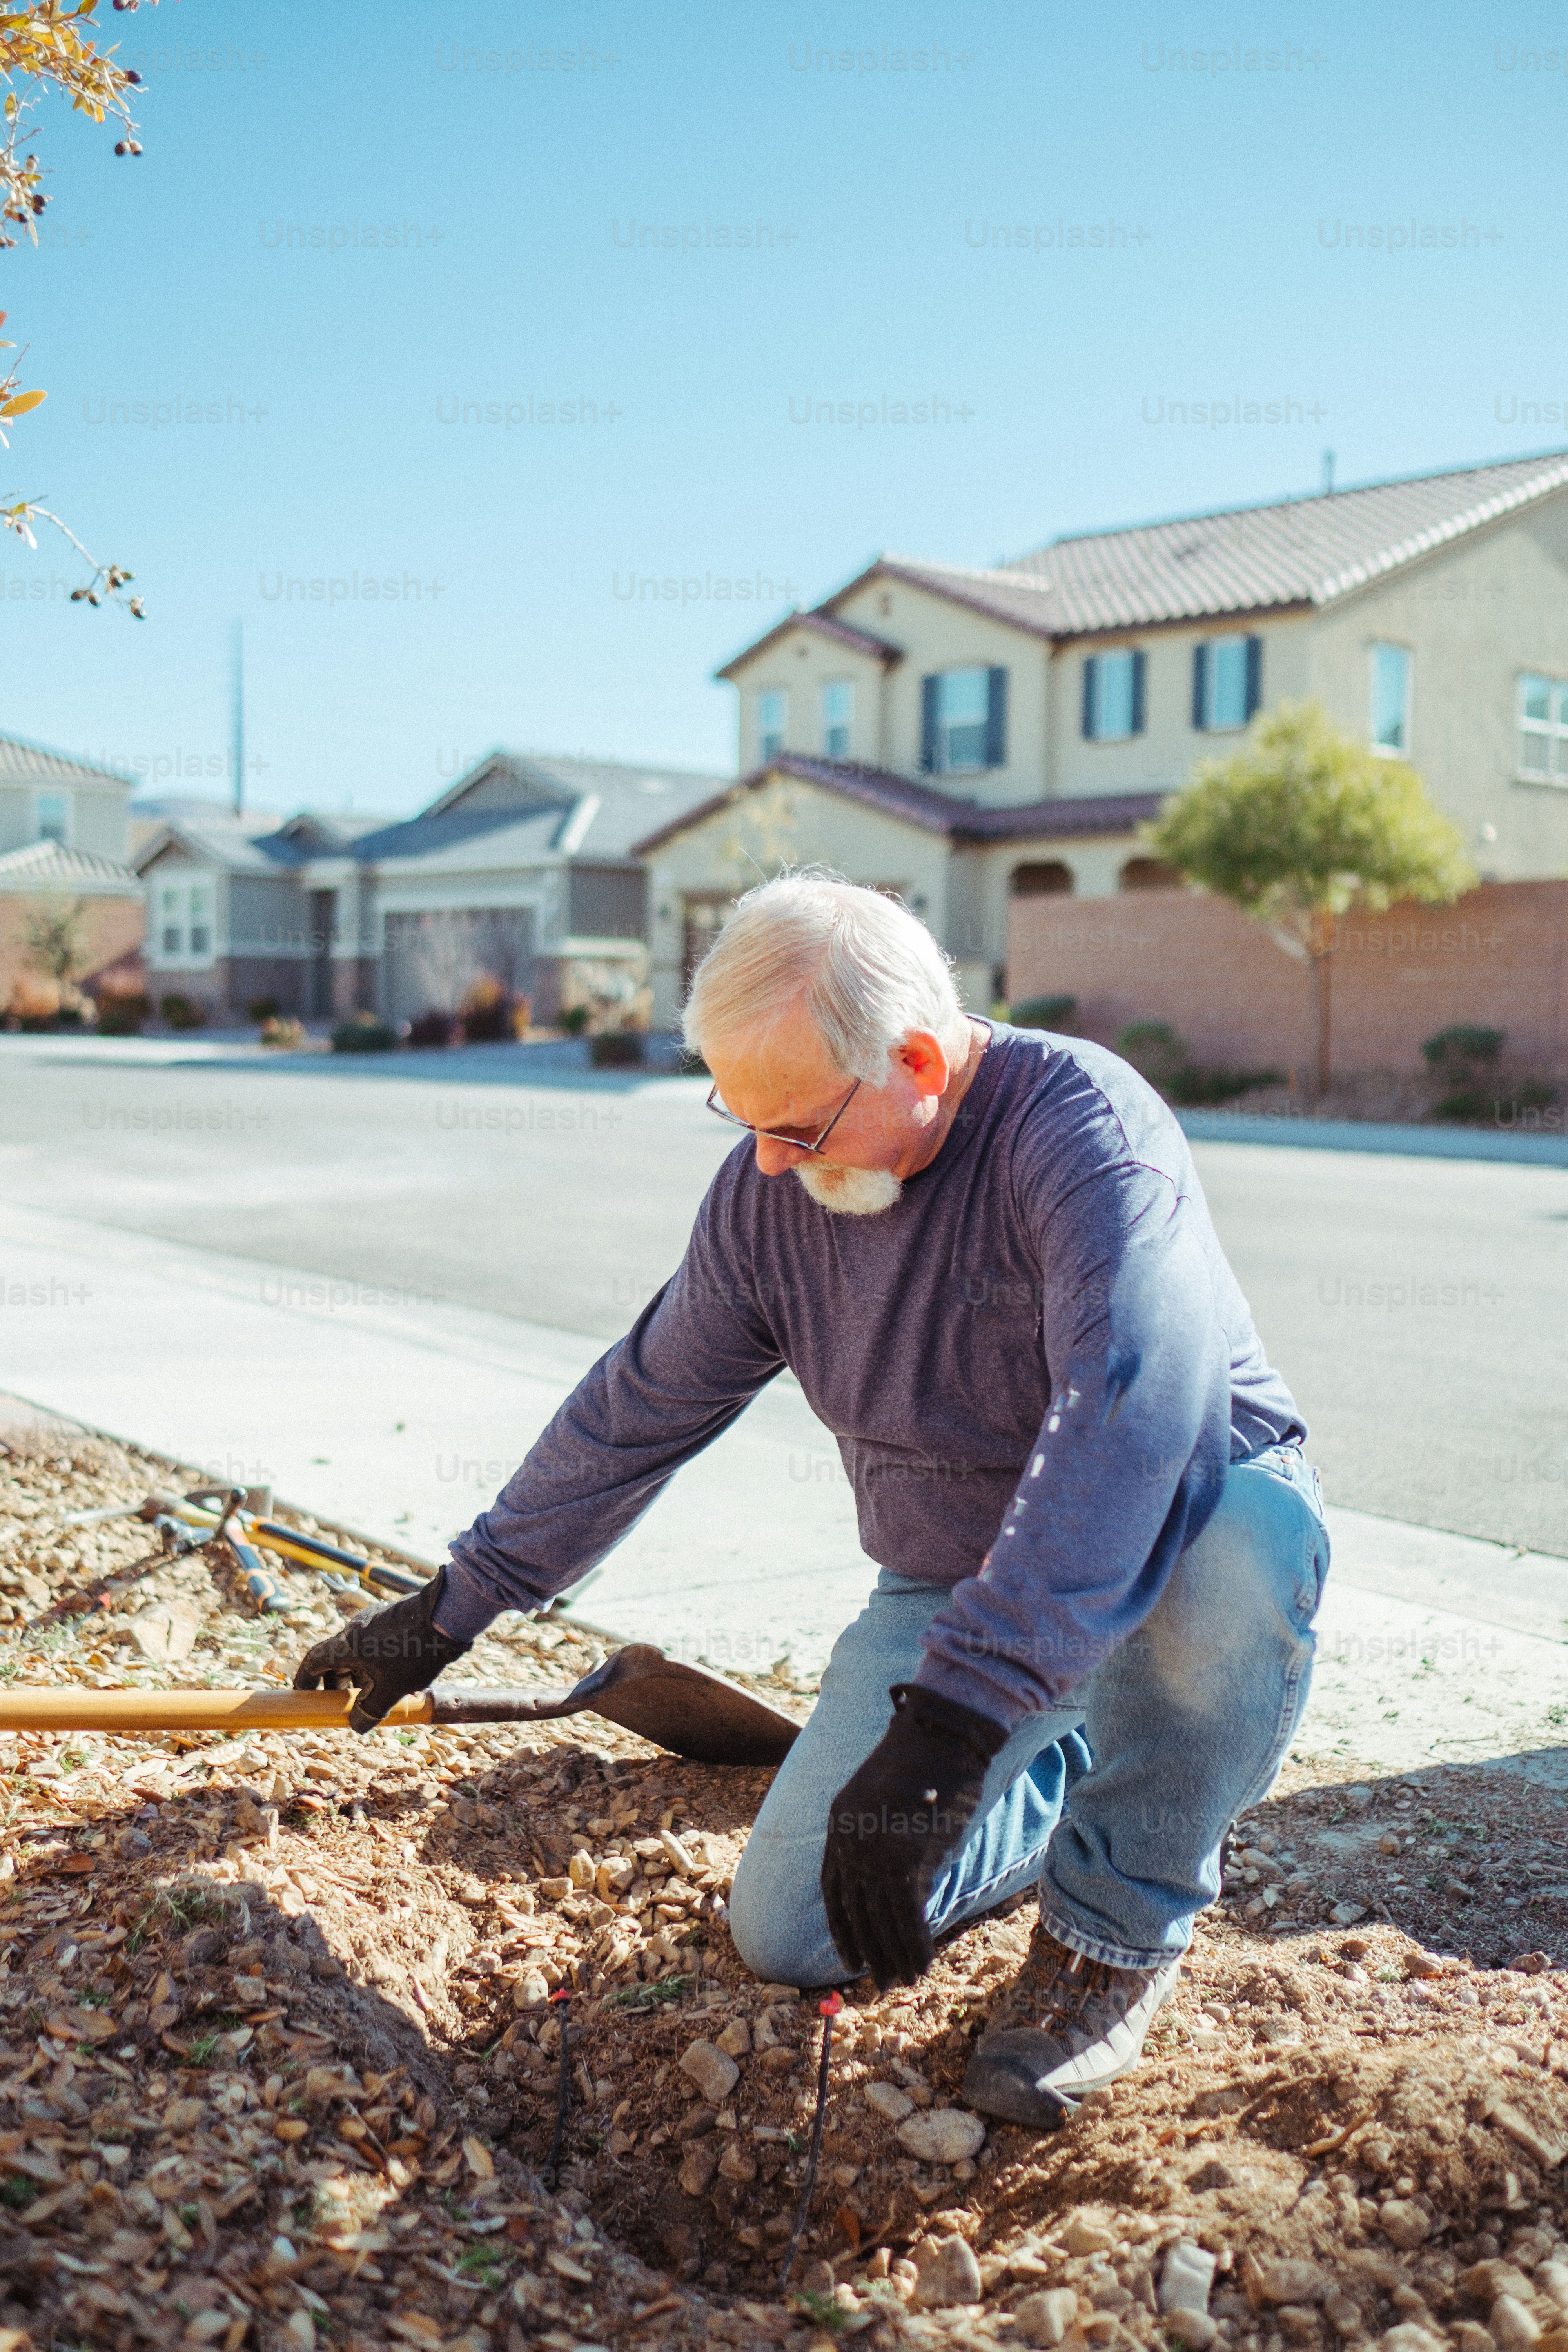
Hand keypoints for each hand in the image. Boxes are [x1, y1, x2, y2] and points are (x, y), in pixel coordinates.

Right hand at [293, 1567, 471, 1732]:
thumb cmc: (416, 1653)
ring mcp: (374, 1619)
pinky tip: (397, 1680)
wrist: (448, 1615)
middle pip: (335, 1657)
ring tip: (377, 1696)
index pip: (314, 1660)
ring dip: (360, 1675)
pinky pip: (374, 1644)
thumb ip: (369, 1710)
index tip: (303, 1694)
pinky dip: (375, 1663)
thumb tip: (357, 1725)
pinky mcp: (392, 1617)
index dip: (305, 1679)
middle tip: (346, 1703)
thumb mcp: (391, 1690)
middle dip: (337, 1682)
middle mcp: (356, 1627)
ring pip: (357, 1652)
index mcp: (347, 1643)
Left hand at [821, 1684, 1006, 1989]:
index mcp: (839, 1822)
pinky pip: (907, 1917)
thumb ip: (881, 1836)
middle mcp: (849, 1842)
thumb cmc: (925, 1759)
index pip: (832, 1890)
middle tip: (880, 1982)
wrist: (942, 1733)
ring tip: (905, 1981)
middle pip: (855, 1911)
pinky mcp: (905, 1861)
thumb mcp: (887, 1796)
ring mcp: (875, 1853)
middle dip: (869, 1951)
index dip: (843, 1928)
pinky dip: (916, 1944)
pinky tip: (923, 1962)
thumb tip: (896, 1882)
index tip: (850, 1957)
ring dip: (895, 1955)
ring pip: (881, 1920)